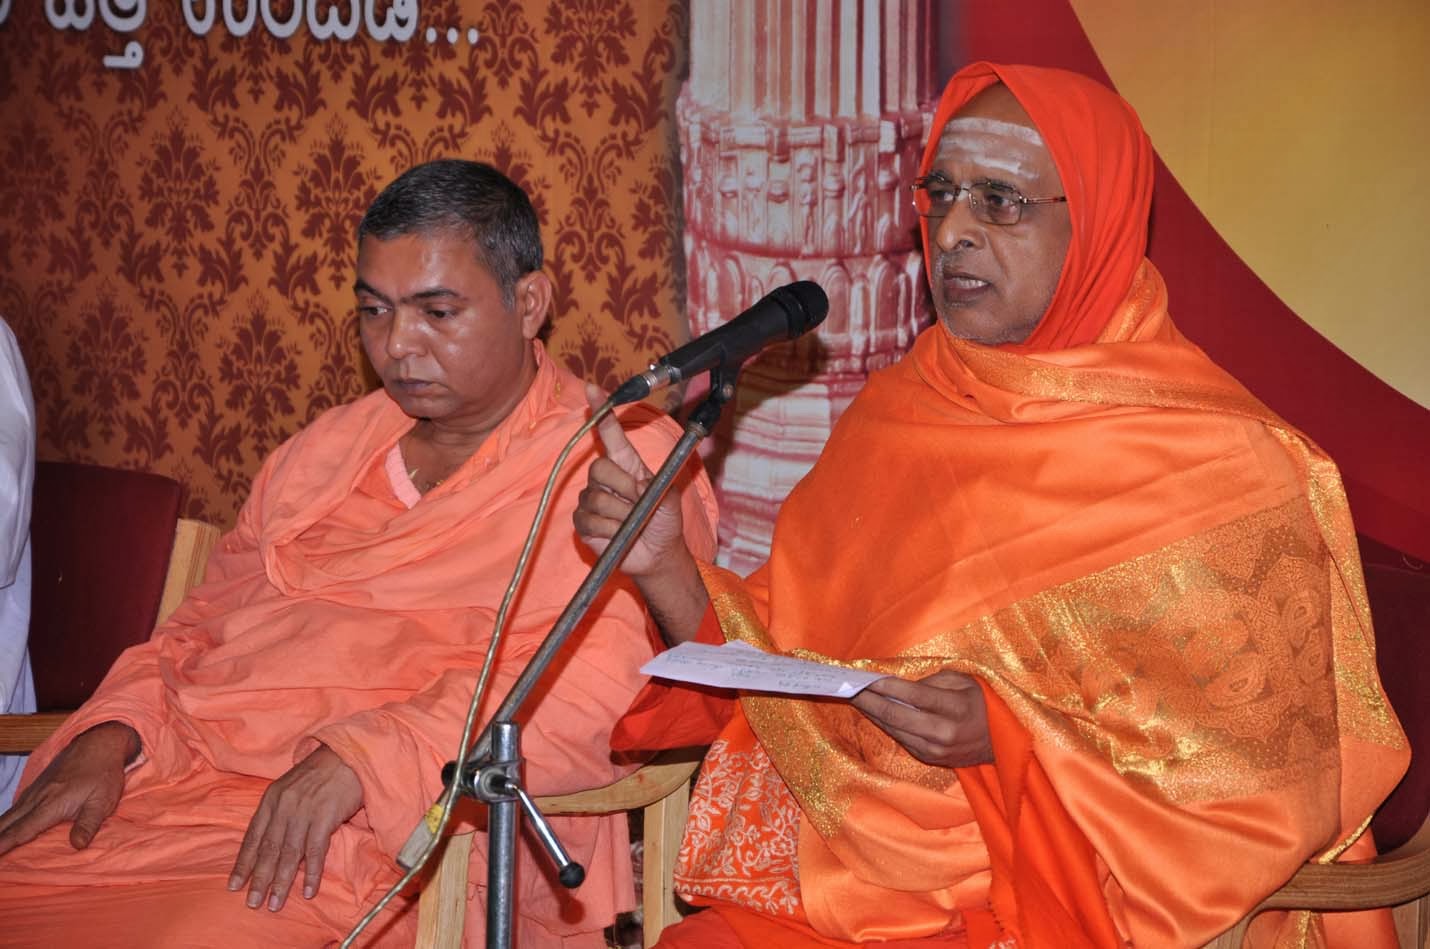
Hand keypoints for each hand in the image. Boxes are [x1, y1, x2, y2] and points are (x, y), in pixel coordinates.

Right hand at [0, 721, 138, 856]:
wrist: (99, 743)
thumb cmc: (103, 773)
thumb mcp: (102, 801)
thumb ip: (88, 824)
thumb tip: (77, 846)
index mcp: (50, 805)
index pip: (21, 831)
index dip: (3, 846)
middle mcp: (36, 798)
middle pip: (7, 824)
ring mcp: (35, 790)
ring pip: (9, 814)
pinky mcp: (38, 785)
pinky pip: (16, 806)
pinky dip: (6, 819)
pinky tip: (5, 826)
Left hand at [228, 744, 361, 911]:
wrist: (349, 754)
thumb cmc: (321, 772)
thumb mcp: (291, 787)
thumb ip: (279, 812)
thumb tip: (270, 843)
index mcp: (271, 799)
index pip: (252, 837)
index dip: (243, 863)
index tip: (234, 886)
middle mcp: (283, 806)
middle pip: (268, 849)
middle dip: (259, 879)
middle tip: (253, 903)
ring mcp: (304, 811)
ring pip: (289, 854)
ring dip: (282, 882)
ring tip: (275, 903)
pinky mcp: (325, 816)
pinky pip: (316, 850)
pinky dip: (312, 872)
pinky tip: (309, 890)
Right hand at [575, 385, 708, 641]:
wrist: (657, 554)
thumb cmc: (664, 522)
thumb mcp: (670, 501)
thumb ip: (657, 487)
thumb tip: (639, 482)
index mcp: (627, 464)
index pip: (610, 435)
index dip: (602, 412)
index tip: (594, 389)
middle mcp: (605, 478)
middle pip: (599, 468)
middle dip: (623, 488)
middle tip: (639, 505)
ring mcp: (591, 499)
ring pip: (597, 499)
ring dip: (620, 516)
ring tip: (631, 525)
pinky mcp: (583, 522)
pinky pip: (589, 520)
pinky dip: (609, 531)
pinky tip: (618, 535)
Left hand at [851, 670, 993, 768]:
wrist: (1002, 741)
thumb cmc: (982, 702)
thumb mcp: (964, 680)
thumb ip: (932, 681)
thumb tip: (898, 685)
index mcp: (955, 708)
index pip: (911, 695)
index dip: (884, 685)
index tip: (863, 676)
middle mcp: (943, 732)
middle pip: (895, 714)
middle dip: (867, 700)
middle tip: (847, 687)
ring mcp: (935, 750)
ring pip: (894, 728)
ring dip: (871, 713)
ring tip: (854, 697)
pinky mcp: (930, 759)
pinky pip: (901, 739)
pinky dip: (885, 724)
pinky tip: (873, 712)